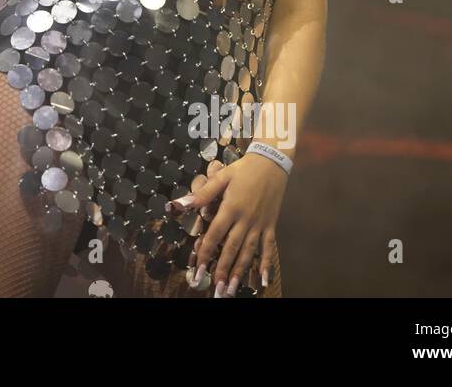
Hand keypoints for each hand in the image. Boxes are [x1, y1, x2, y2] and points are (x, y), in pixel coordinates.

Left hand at [167, 150, 288, 296]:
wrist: (272, 162)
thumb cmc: (243, 169)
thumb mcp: (221, 177)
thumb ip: (202, 194)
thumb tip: (178, 204)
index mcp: (231, 208)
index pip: (215, 235)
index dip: (205, 253)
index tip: (198, 270)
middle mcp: (245, 220)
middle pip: (231, 249)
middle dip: (221, 270)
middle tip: (214, 290)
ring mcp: (259, 224)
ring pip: (248, 252)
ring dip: (240, 272)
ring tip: (231, 289)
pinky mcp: (271, 225)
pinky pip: (268, 247)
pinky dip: (266, 264)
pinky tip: (264, 280)